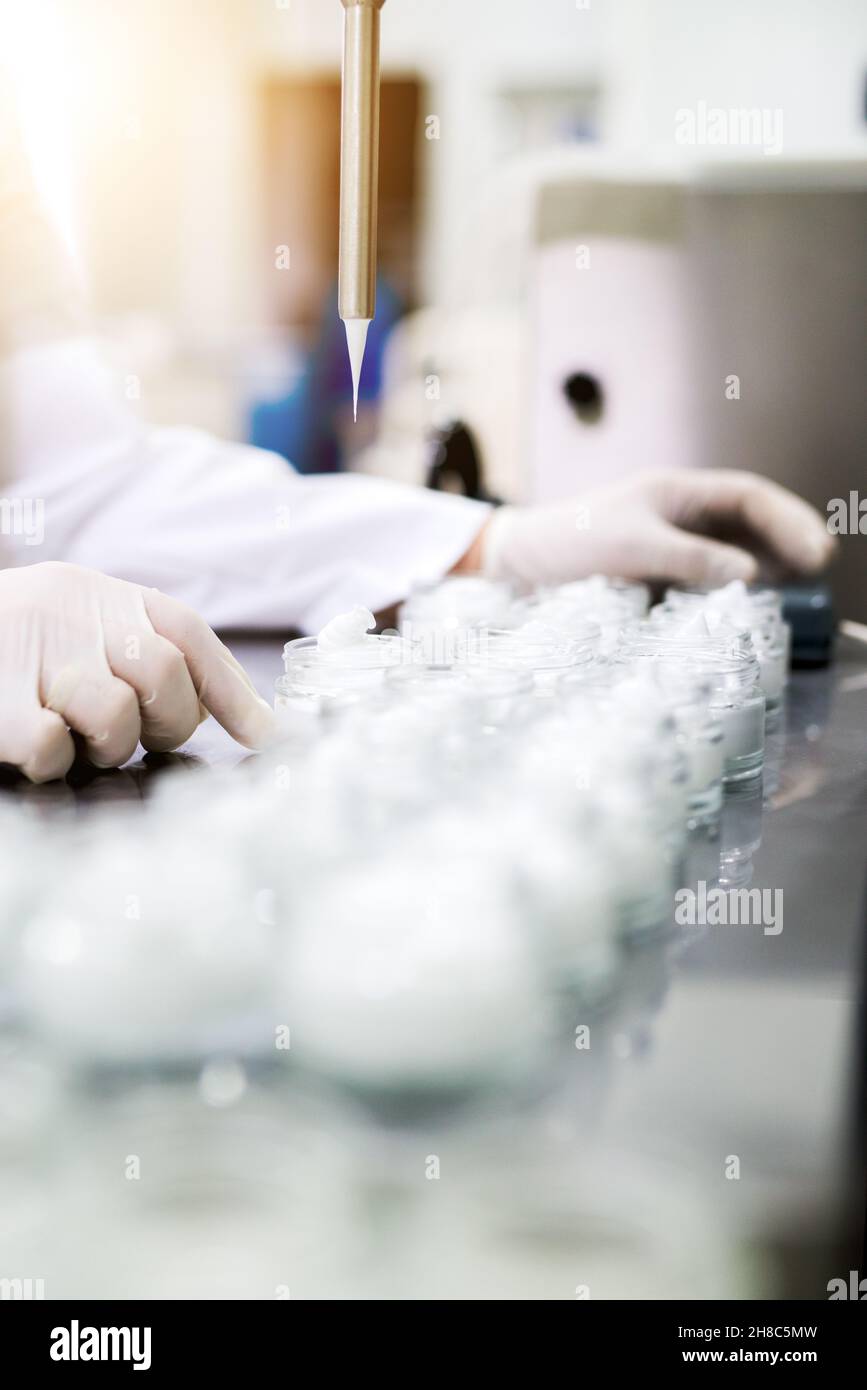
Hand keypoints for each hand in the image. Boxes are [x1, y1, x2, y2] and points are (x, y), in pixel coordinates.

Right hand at [0, 563, 274, 782]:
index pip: (186, 634)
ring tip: (71, 735)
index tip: (266, 738)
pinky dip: (52, 760)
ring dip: (105, 744)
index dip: (233, 691)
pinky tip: (31, 747)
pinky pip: (51, 746)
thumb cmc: (11, 648)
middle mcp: (71, 608)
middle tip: (133, 737)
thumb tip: (256, 722)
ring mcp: (30, 651)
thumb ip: (150, 658)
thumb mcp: (78, 630)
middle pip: (164, 674)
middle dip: (165, 721)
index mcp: (99, 592)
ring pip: (115, 715)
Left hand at [477, 469, 833, 588]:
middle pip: (750, 527)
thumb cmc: (567, 543)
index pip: (748, 497)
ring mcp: (671, 550)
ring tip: (795, 599)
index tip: (816, 551)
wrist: (516, 567)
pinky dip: (731, 599)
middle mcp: (681, 518)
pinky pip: (707, 587)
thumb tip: (752, 575)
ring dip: (765, 575)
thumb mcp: (629, 547)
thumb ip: (689, 559)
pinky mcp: (658, 582)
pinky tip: (749, 617)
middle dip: (788, 545)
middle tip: (819, 573)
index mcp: (677, 492)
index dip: (788, 519)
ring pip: (733, 558)